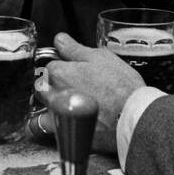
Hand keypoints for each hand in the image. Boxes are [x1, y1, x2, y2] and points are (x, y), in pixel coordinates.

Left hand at [40, 33, 145, 154]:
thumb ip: (74, 49)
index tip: (72, 70)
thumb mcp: (101, 57)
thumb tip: (60, 39)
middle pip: (41, 88)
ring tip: (68, 108)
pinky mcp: (66, 135)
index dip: (62, 67)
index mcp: (59, 73)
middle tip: (71, 88)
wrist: (132, 117)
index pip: (50, 65)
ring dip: (50, 109)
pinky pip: (50, 131)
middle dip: (52, 87)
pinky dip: (56, 127)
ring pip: (40, 111)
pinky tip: (70, 124)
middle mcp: (54, 95)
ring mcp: (58, 116)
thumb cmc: (121, 87)